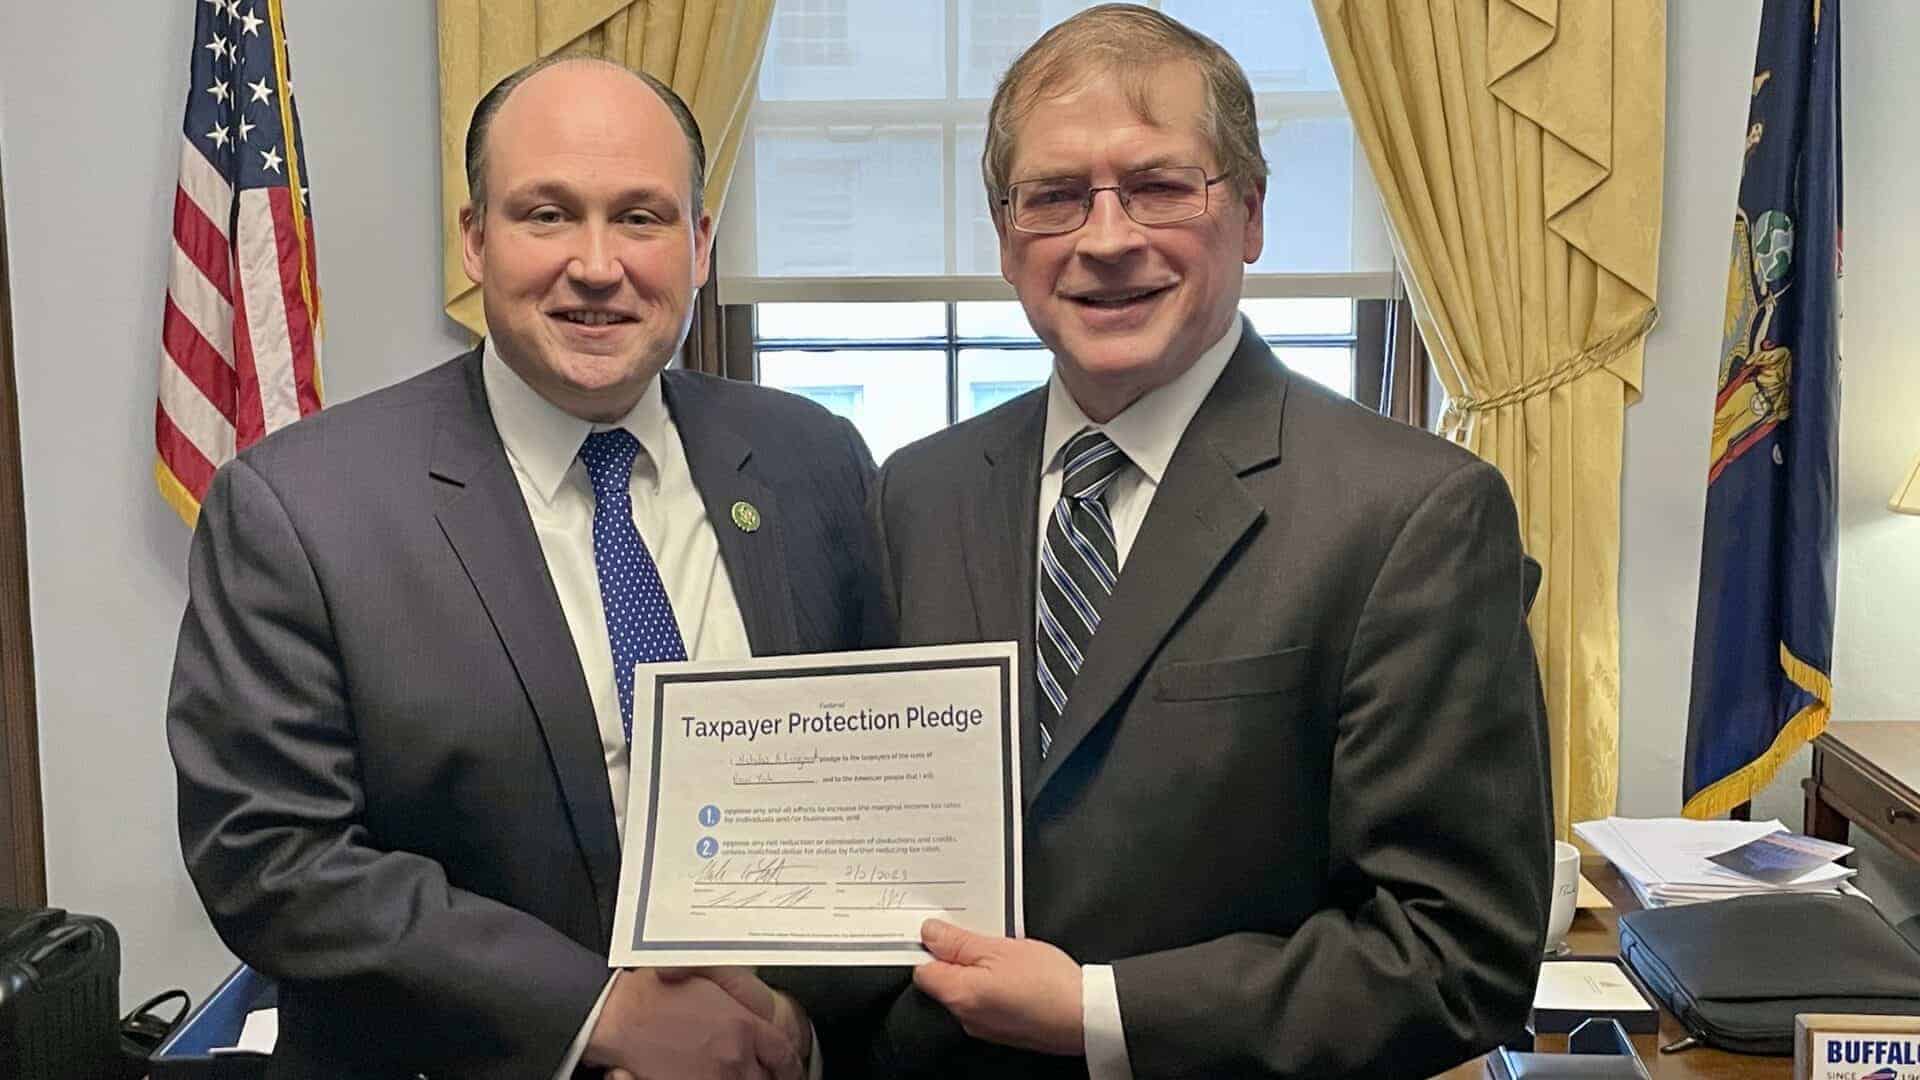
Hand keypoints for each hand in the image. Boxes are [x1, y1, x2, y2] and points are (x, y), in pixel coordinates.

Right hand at [585, 968, 802, 1079]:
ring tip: (742, 1077)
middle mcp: (735, 1057)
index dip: (789, 1065)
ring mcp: (716, 1079)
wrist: (623, 1015)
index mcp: (744, 1026)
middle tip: (769, 1076)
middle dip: (769, 1078)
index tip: (790, 1069)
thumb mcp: (712, 982)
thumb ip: (741, 1002)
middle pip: (767, 1078)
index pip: (783, 1053)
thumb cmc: (657, 994)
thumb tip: (759, 1017)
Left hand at [912, 919, 1083, 1055]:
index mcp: (959, 996)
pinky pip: (986, 1003)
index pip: (922, 969)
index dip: (932, 946)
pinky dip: (994, 986)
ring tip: (1005, 954)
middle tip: (984, 938)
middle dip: (958, 956)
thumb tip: (931, 933)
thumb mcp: (1000, 948)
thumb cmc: (1048, 984)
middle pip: (944, 980)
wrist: (1087, 1016)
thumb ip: (959, 942)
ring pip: (968, 990)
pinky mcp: (1004, 1031)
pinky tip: (1016, 973)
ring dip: (978, 970)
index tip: (947, 930)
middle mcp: (966, 1018)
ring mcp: (985, 1028)